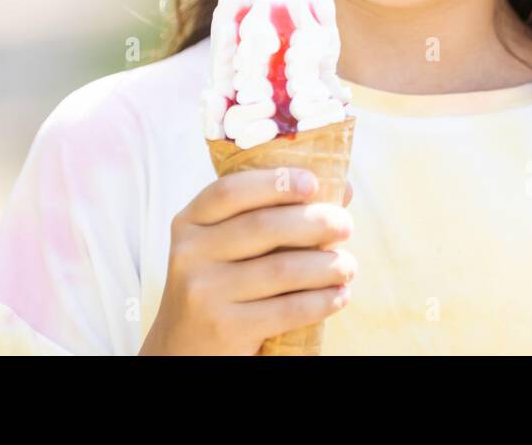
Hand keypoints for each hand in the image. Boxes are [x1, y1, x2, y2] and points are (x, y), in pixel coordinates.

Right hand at [139, 170, 355, 354]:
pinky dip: (322, 300)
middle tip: (346, 226)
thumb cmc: (220, 286)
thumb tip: (343, 189)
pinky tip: (339, 295)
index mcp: (189, 223)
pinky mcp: (225, 328)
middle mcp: (189, 254)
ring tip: (348, 266)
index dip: (274, 182)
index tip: (313, 183)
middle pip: (263, 226)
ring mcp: (204, 292)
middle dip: (315, 222)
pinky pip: (288, 309)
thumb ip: (272, 214)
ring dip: (327, 265)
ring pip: (282, 269)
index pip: (230, 190)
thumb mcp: (225, 247)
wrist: (184, 349)